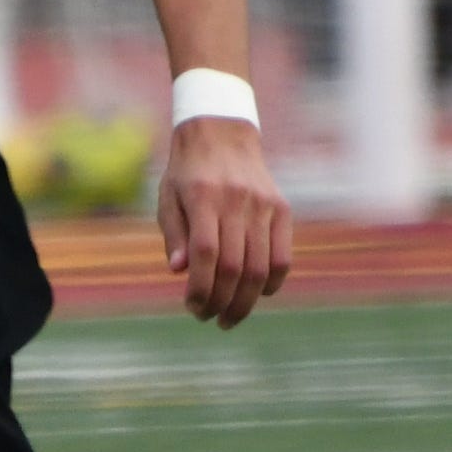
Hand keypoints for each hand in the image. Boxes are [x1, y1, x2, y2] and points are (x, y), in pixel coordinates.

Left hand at [159, 112, 293, 328]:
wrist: (222, 133)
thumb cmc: (188, 172)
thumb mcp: (168, 197)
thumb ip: (174, 235)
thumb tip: (179, 272)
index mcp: (203, 197)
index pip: (205, 255)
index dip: (200, 289)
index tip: (192, 308)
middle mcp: (236, 201)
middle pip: (234, 267)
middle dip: (221, 302)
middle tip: (210, 318)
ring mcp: (263, 205)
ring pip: (260, 268)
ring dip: (245, 301)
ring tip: (230, 317)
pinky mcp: (282, 209)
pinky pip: (283, 257)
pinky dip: (272, 283)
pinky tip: (258, 295)